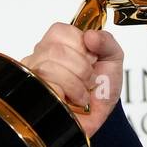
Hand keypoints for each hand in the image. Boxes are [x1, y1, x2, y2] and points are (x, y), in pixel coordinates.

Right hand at [21, 23, 123, 138]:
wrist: (98, 115)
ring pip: (48, 68)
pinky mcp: (34, 95)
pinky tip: (73, 100)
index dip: (81, 47)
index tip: (91, 60)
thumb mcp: (112, 58)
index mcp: (58, 42)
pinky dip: (68, 94)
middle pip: (55, 50)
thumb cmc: (101, 86)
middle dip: (81, 68)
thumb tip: (90, 35)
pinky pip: (46, 87)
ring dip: (76, 84)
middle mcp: (41, 56)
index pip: (60, 31)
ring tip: (82, 92)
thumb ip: (106, 41)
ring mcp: (33, 76)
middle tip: (89, 79)